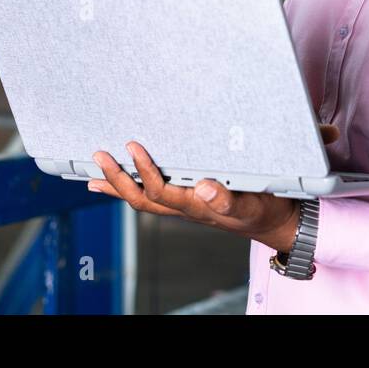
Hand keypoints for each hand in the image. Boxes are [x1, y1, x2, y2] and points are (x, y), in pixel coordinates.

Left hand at [86, 125, 339, 252]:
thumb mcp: (251, 203)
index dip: (144, 171)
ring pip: (143, 199)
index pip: (161, 192)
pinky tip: (120, 179)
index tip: (133, 147)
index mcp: (196, 206)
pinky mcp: (187, 199)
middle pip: (142, 199)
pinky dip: (132, 187)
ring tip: (94, 173)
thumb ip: (228, 199)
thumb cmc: (262, 209)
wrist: (274, 220)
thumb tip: (204, 187)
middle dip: (117, 179)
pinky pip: (152, 196)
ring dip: (118, 186)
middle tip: (99, 156)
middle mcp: (185, 207)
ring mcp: (184, 205)